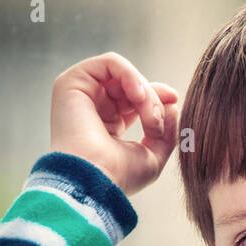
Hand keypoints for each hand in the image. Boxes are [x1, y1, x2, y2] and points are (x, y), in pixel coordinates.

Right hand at [49, 51, 180, 195]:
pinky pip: (110, 62)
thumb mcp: (153, 155)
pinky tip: (139, 95)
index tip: (174, 100)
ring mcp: (80, 95)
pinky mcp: (71, 83)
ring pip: (124, 76)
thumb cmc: (119, 177)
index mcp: (107, 125)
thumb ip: (167, 130)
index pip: (135, 98)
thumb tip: (173, 103)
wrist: (93, 182)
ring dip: (145, 92)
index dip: (156, 96)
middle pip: (131, 86)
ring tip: (149, 115)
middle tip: (158, 122)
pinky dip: (130, 74)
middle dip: (153, 99)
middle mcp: (92, 108)